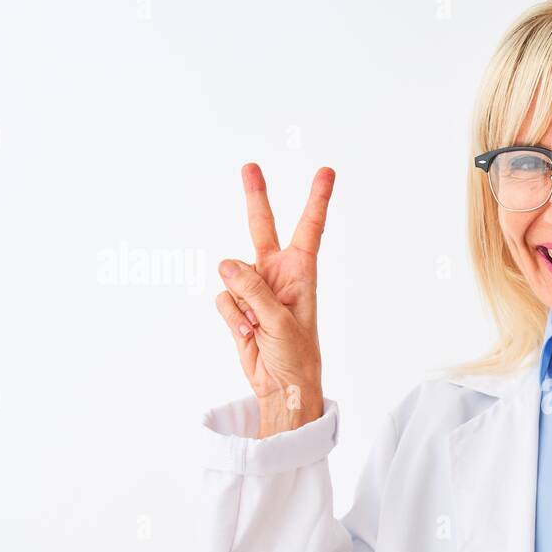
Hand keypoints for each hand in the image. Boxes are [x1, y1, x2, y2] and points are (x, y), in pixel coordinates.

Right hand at [214, 163, 334, 437]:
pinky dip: (231, 318)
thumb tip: (225, 263)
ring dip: (241, 302)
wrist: (281, 385)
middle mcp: (277, 273)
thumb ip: (253, 290)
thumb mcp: (280, 322)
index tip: (327, 170)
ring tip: (258, 326)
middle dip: (256, 197)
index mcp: (302, 272)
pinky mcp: (237, 305)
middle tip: (250, 166)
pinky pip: (223, 299)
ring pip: (232, 274)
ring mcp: (255, 288)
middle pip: (263, 227)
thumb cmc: (295, 353)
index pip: (309, 228)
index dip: (317, 199)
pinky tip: (247, 333)